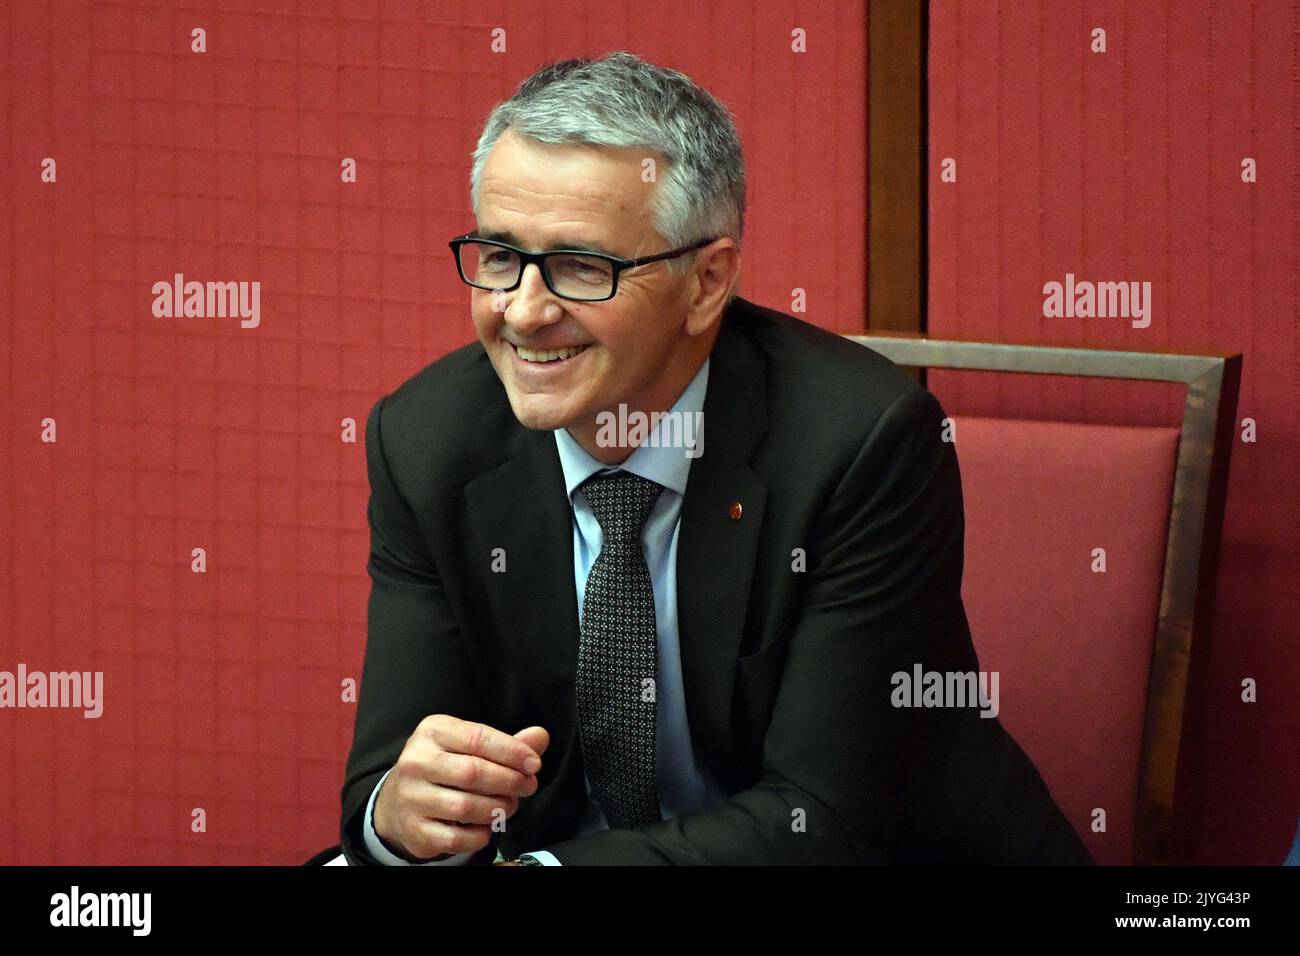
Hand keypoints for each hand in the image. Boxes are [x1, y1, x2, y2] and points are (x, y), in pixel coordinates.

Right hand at [374, 715, 549, 860]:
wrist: (398, 801)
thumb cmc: (444, 767)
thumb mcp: (469, 746)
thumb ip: (506, 743)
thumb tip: (540, 736)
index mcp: (432, 731)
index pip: (477, 738)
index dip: (511, 751)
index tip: (533, 764)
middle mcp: (416, 761)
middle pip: (473, 773)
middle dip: (509, 781)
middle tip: (527, 786)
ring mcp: (411, 797)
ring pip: (466, 807)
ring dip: (498, 809)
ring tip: (509, 805)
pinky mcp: (414, 829)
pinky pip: (456, 838)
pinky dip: (480, 835)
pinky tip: (487, 826)